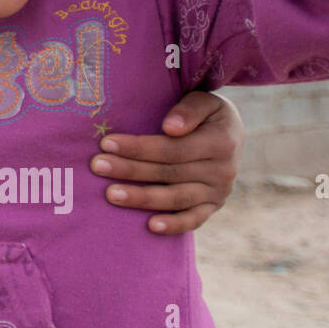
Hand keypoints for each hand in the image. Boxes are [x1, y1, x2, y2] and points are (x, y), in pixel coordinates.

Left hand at [89, 90, 242, 234]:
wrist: (231, 135)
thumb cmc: (206, 114)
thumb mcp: (206, 101)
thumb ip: (189, 110)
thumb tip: (171, 127)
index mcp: (220, 141)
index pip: (172, 147)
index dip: (139, 147)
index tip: (106, 143)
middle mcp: (222, 170)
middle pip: (168, 172)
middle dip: (130, 170)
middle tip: (97, 166)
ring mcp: (218, 192)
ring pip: (176, 198)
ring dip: (142, 197)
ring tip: (111, 194)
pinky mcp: (213, 207)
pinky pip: (194, 220)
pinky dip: (174, 225)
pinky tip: (150, 226)